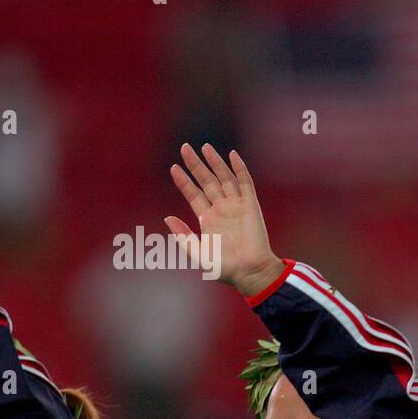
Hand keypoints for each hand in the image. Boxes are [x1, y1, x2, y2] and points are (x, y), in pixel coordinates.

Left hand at [165, 142, 283, 296]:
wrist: (249, 271)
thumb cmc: (224, 268)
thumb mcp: (197, 253)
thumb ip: (182, 236)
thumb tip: (167, 217)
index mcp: (207, 219)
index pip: (193, 194)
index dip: (183, 181)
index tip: (174, 167)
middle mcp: (221, 209)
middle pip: (206, 181)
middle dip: (196, 165)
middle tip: (184, 148)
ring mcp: (236, 206)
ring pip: (224, 178)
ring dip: (215, 162)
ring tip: (204, 147)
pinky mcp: (250, 206)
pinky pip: (245, 183)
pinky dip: (239, 169)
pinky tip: (232, 155)